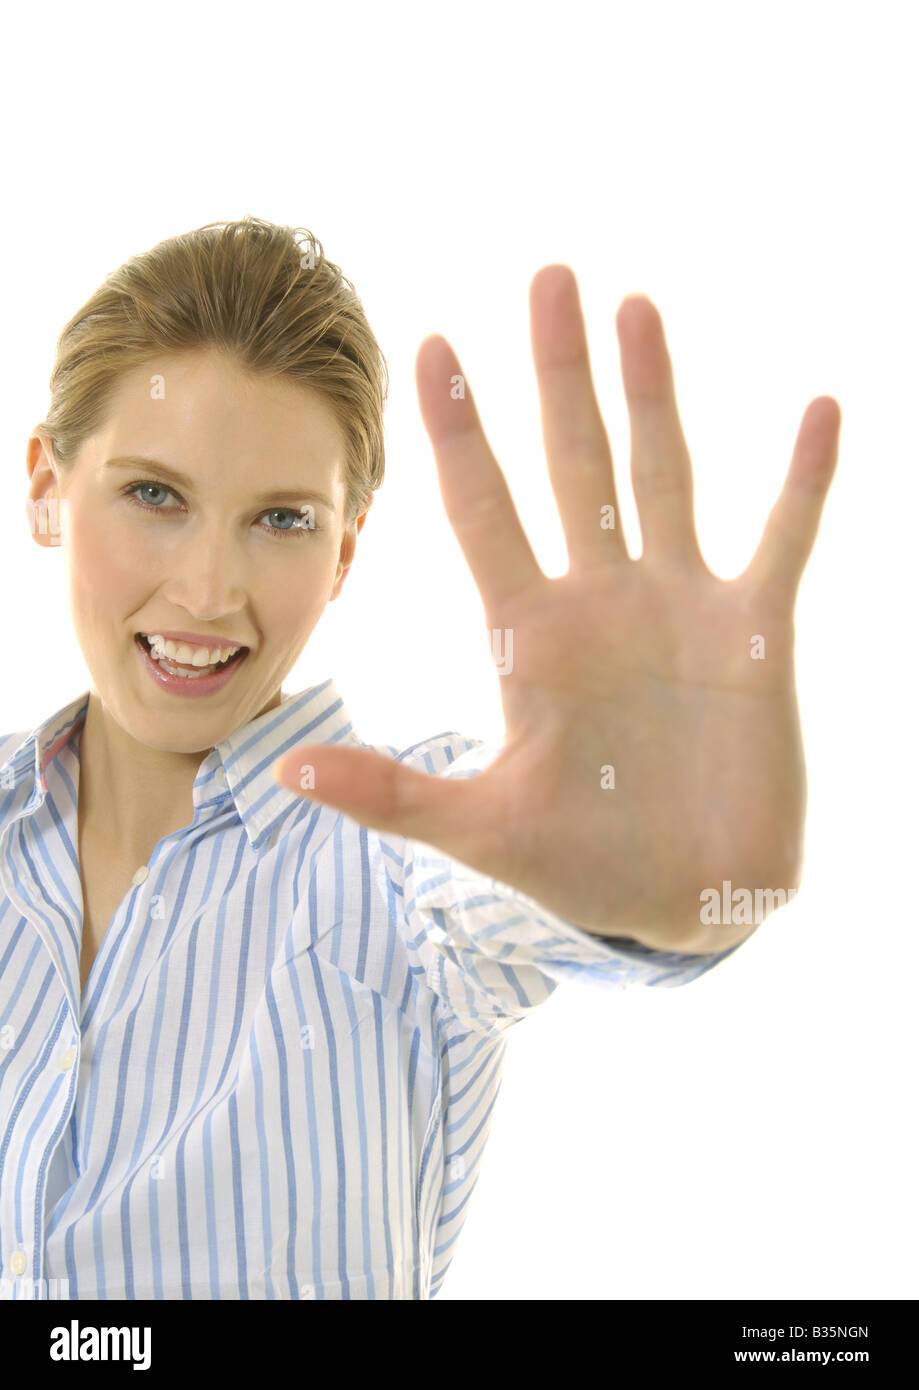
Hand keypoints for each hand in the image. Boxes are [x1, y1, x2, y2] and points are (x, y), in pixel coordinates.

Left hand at [272, 266, 840, 949]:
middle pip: (572, 464)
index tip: (431, 345)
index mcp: (530, 635)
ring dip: (653, 394)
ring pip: (662, 475)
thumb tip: (284, 774)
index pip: (482, 511)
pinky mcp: (753, 632)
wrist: (686, 901)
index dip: (458, 431)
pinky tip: (819, 411)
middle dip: (557, 375)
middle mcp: (600, 601)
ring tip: (637, 307)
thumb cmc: (582, 864)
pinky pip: (784, 538)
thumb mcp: (482, 830)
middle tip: (549, 277)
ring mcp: (678, 607)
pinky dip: (802, 481)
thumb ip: (394, 795)